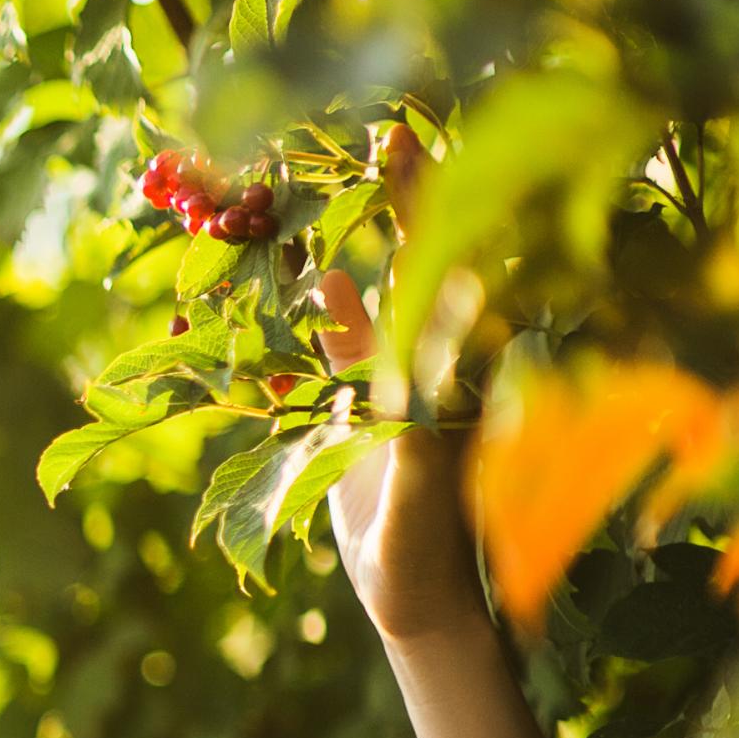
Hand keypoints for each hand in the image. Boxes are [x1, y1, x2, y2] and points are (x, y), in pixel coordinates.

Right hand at [312, 124, 488, 647]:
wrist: (414, 603)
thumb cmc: (423, 560)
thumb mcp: (417, 507)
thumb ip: (411, 444)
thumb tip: (404, 383)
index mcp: (448, 381)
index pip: (436, 277)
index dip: (422, 211)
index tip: (401, 151)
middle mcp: (423, 371)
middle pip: (408, 270)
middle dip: (397, 205)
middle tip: (382, 134)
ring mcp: (385, 388)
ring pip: (361, 306)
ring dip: (339, 254)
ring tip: (314, 193)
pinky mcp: (350, 416)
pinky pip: (322, 358)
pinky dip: (303, 322)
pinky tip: (290, 278)